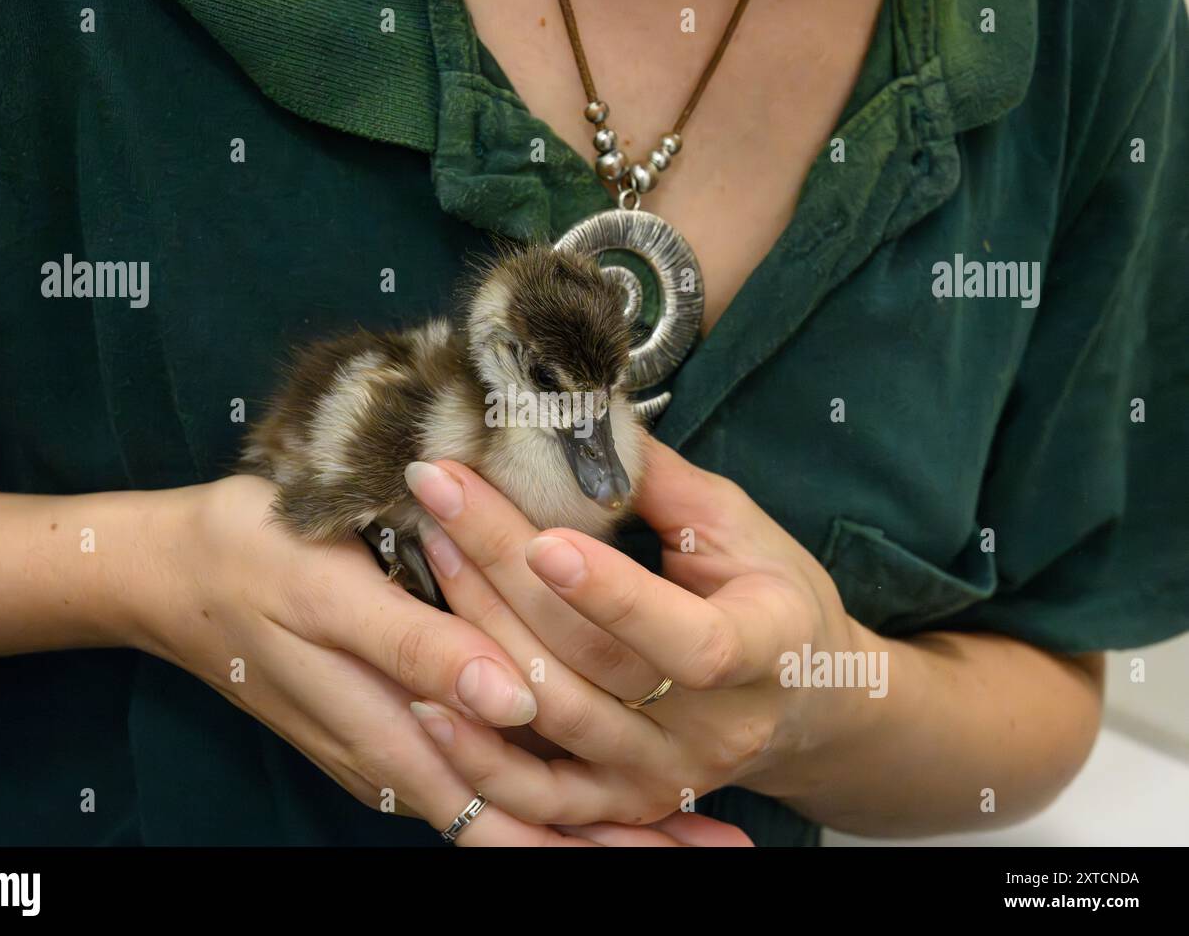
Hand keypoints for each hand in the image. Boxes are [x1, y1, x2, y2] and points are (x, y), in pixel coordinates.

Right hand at [127, 474, 753, 844]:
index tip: (686, 839)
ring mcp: (396, 751)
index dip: (598, 836)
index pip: (511, 817)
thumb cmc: (252, 561)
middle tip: (719, 844)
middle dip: (617, 844)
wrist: (172, 574)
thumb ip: (415, 649)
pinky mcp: (390, 727)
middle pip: (524, 830)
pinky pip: (480, 776)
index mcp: (392, 735)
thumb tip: (509, 701)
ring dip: (591, 822)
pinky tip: (586, 777)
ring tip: (683, 825)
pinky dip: (541, 787)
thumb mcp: (328, 591)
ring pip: (509, 809)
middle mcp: (402, 764)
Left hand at [403, 437, 869, 825]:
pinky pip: (538, 799)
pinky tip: (423, 701)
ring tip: (430, 551)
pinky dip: (478, 757)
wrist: (801, 699)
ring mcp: (664, 776)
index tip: (543, 538)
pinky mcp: (621, 804)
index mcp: (767, 652)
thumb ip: (662, 485)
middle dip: (505, 571)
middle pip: (594, 666)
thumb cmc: (769, 593)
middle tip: (443, 494)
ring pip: (553, 720)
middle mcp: (715, 730)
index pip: (693, 642)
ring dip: (477, 635)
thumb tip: (574, 419)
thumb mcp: (740, 527)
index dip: (615, 597)